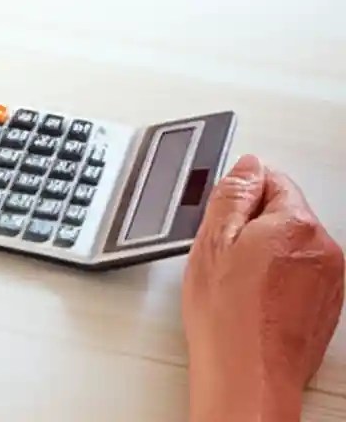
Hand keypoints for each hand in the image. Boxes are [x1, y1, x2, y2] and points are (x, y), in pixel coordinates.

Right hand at [183, 154, 344, 421]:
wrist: (248, 374)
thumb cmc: (227, 317)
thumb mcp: (211, 241)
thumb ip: (232, 194)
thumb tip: (247, 168)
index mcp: (296, 224)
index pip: (271, 179)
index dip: (239, 195)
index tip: (222, 217)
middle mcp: (323, 247)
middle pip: (285, 213)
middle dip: (252, 226)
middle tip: (223, 254)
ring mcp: (330, 277)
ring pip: (292, 245)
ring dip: (266, 254)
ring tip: (236, 281)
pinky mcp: (327, 302)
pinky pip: (301, 274)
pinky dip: (278, 280)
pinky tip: (253, 298)